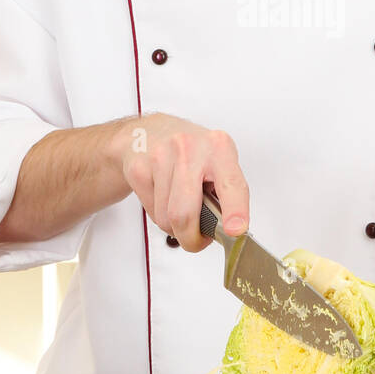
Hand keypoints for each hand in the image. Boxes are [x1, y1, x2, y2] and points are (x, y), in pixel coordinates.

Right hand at [112, 113, 248, 251]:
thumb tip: (228, 230)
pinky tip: (164, 198)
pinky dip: (159, 216)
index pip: (231, 183)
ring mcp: (161, 157)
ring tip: (181, 209)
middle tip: (196, 241)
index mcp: (219, 148)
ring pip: (166, 219)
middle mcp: (190, 149)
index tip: (235, 230)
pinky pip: (151, 213)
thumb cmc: (191, 152)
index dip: (235, 210)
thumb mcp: (219, 161)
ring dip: (175, 227)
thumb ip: (227, 193)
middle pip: (185, 213)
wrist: (148, 132)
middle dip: (191, 238)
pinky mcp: (139, 169)